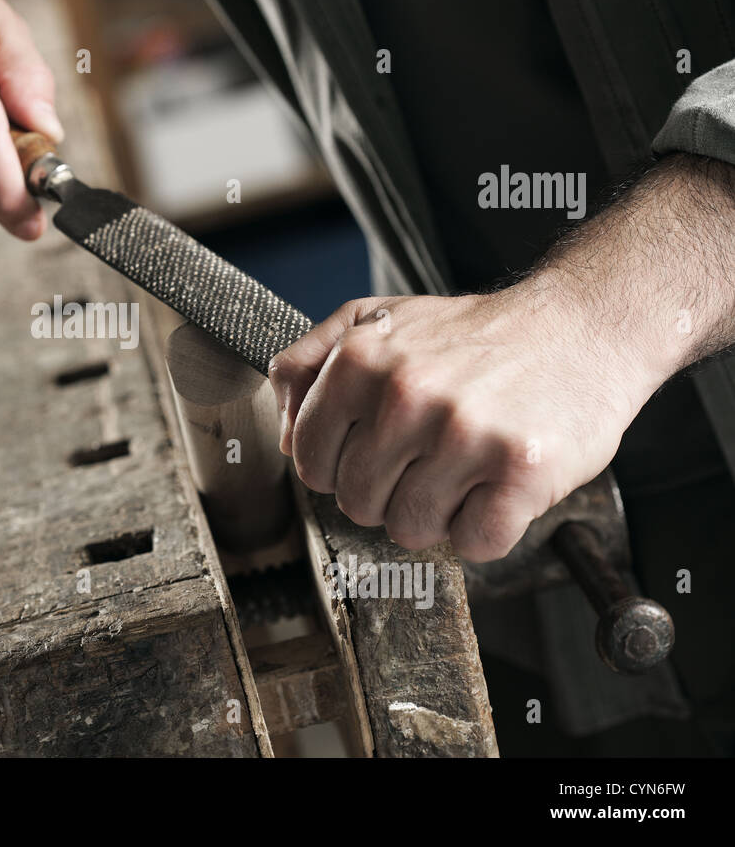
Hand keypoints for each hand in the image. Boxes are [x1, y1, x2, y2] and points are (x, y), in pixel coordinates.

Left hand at [267, 280, 660, 560]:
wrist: (582, 326)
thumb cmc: (473, 335)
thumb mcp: (375, 320)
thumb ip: (309, 363)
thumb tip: (282, 433)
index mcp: (360, 363)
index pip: (310, 462)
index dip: (340, 470)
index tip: (373, 455)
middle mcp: (406, 396)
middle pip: (357, 503)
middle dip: (387, 495)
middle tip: (426, 463)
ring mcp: (464, 433)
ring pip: (410, 530)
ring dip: (436, 515)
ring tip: (463, 472)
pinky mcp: (521, 468)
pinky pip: (474, 543)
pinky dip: (485, 529)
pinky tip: (497, 488)